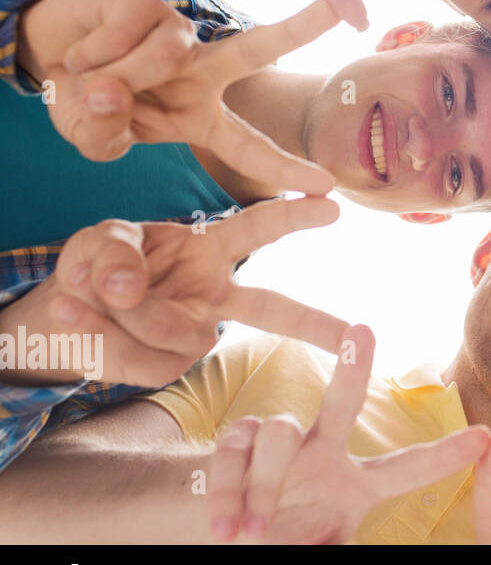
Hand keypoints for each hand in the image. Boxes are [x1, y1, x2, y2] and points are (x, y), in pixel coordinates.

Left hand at [41, 197, 345, 387]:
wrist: (62, 314)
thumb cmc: (97, 265)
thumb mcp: (97, 239)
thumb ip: (114, 251)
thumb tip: (130, 287)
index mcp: (210, 248)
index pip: (258, 227)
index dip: (293, 212)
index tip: (331, 197)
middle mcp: (214, 294)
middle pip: (271, 308)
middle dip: (315, 324)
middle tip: (354, 336)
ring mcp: (193, 335)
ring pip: (169, 330)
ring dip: (115, 312)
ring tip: (76, 292)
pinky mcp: (164, 367)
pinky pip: (135, 357)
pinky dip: (95, 333)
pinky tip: (72, 312)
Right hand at [47, 0, 339, 196]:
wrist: (49, 55)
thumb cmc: (85, 104)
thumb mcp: (93, 138)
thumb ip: (103, 133)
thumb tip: (110, 92)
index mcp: (201, 118)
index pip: (250, 149)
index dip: (286, 169)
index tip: (329, 187)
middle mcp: (202, 73)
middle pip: (255, 50)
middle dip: (299, 27)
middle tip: (341, 9)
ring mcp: (176, 36)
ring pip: (160, 56)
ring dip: (113, 74)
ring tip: (89, 77)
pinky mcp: (146, 4)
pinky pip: (122, 34)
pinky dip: (91, 51)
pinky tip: (82, 52)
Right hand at [208, 324, 490, 541]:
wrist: (219, 534)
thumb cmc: (283, 539)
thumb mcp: (322, 547)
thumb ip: (337, 548)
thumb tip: (370, 557)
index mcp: (355, 484)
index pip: (407, 468)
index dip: (445, 455)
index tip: (487, 436)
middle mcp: (322, 451)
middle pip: (340, 403)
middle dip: (353, 367)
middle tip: (363, 330)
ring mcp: (278, 444)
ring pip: (279, 430)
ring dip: (265, 483)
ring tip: (252, 531)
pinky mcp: (234, 444)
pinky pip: (232, 450)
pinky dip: (228, 490)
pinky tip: (225, 526)